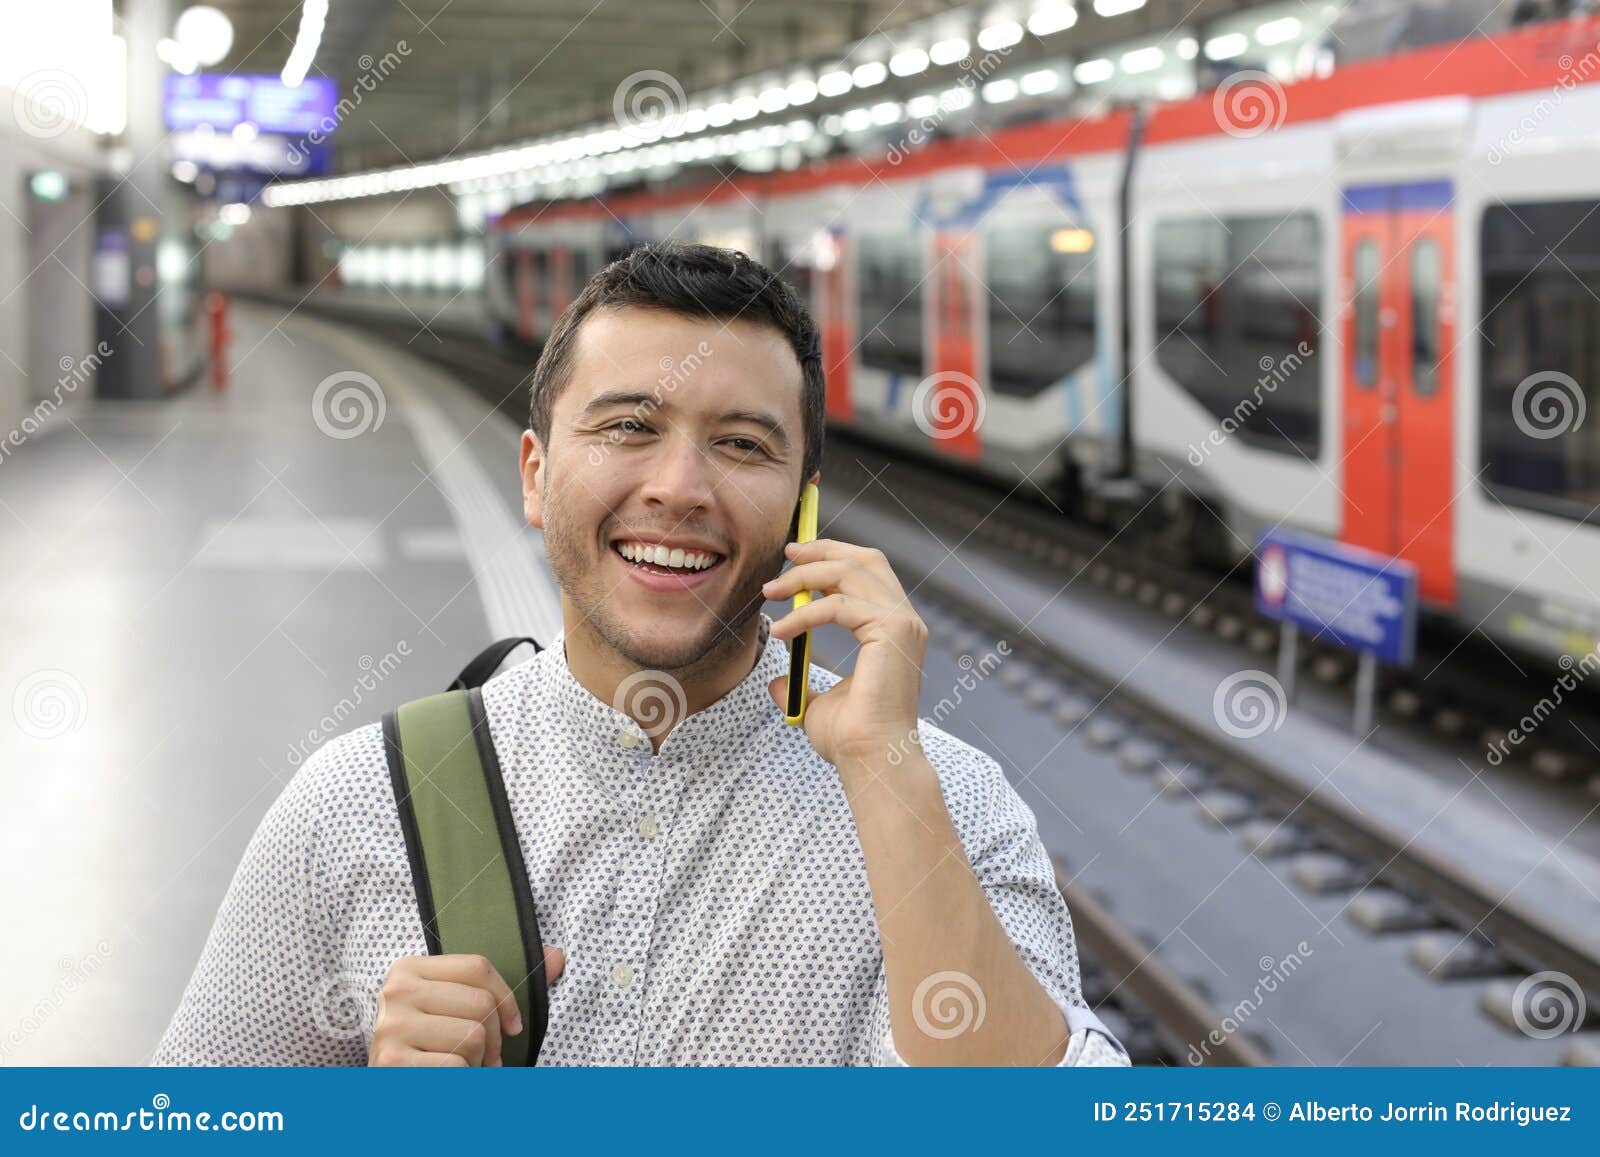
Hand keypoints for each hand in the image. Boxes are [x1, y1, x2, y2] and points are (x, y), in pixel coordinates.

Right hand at [368, 949, 564, 1066]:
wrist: (393, 1092)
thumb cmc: (432, 1048)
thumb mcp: (458, 1011)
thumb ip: (502, 986)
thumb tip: (558, 956)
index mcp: (409, 969)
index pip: (477, 967)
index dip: (507, 999)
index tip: (514, 1027)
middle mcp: (395, 992)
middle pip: (479, 1003)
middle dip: (494, 1040)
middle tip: (488, 1059)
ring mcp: (391, 1027)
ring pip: (473, 1036)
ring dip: (479, 1062)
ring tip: (466, 1069)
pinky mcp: (392, 1062)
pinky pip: (456, 1064)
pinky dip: (465, 1078)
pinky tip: (451, 1081)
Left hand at [762, 538, 927, 769]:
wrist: (870, 760)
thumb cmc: (851, 739)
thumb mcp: (817, 704)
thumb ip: (801, 685)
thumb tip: (775, 683)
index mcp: (894, 629)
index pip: (868, 570)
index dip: (832, 555)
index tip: (796, 555)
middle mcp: (904, 621)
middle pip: (864, 560)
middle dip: (822, 551)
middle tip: (786, 556)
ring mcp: (902, 624)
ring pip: (849, 574)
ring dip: (805, 577)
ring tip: (771, 592)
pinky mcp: (891, 632)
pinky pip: (838, 606)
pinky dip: (804, 614)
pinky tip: (781, 631)